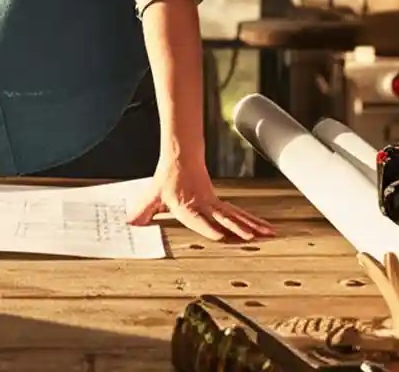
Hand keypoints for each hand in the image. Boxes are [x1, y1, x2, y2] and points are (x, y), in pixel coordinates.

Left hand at [128, 157, 274, 241]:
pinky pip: (240, 214)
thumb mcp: (151, 196)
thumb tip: (129, 223)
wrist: (181, 158)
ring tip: (269, 236)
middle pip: (225, 218)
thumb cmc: (167, 179)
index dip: (210, 228)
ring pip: (237, 216)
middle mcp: (204, 206)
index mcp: (187, 206)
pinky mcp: (220, 203)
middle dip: (239, 229)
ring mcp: (215, 204)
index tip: (222, 236)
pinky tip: (266, 229)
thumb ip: (142, 211)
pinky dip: (254, 222)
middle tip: (253, 239)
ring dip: (253, 227)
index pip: (199, 219)